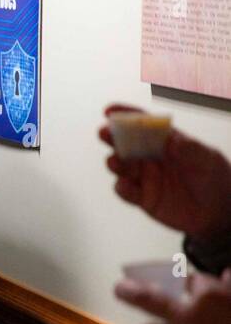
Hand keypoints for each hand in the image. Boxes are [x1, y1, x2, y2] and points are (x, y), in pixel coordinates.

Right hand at [99, 104, 230, 242]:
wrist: (219, 212)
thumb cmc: (214, 179)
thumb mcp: (208, 160)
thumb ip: (191, 150)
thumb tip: (172, 142)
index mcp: (164, 141)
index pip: (142, 124)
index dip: (125, 115)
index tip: (110, 111)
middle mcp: (149, 156)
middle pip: (124, 143)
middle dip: (111, 137)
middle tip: (104, 133)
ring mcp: (144, 176)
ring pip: (122, 166)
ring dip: (114, 162)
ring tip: (114, 161)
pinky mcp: (143, 197)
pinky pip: (127, 192)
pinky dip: (122, 188)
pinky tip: (124, 185)